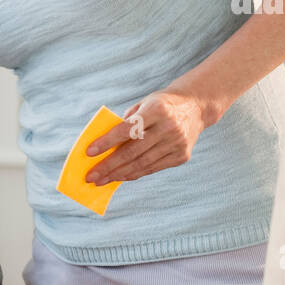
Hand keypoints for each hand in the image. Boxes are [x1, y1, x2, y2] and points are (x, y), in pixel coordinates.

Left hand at [84, 90, 207, 183]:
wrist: (196, 107)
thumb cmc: (161, 105)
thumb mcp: (144, 104)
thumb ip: (126, 123)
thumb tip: (103, 148)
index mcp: (157, 109)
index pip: (127, 130)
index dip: (107, 142)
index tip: (89, 153)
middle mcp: (169, 127)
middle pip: (132, 152)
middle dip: (108, 166)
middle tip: (90, 176)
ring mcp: (177, 144)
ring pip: (142, 164)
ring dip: (118, 174)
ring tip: (101, 180)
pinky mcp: (181, 156)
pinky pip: (152, 168)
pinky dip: (134, 174)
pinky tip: (119, 177)